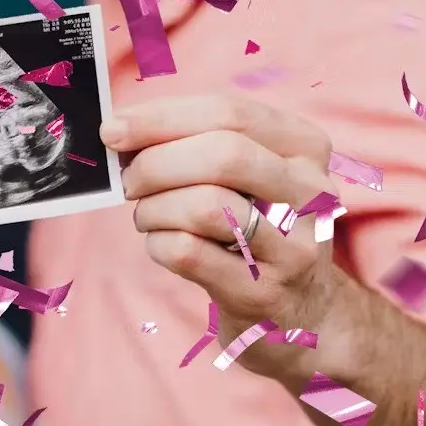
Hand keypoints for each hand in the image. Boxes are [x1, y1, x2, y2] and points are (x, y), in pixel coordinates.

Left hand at [101, 95, 338, 377]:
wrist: (304, 312)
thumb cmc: (258, 228)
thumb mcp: (248, 177)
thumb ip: (196, 142)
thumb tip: (122, 130)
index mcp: (304, 148)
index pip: (229, 113)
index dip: (162, 117)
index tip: (114, 128)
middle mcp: (310, 192)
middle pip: (223, 155)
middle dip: (156, 164)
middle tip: (129, 182)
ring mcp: (292, 246)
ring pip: (206, 206)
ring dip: (155, 208)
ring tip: (148, 217)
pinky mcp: (263, 292)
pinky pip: (190, 253)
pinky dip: (158, 243)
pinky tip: (162, 244)